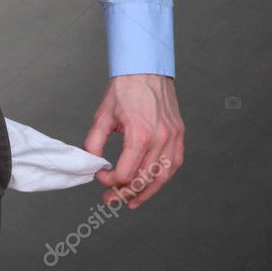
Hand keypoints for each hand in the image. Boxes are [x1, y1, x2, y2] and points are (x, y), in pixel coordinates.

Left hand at [85, 74, 183, 209]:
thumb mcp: (102, 117)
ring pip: (163, 176)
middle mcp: (160, 139)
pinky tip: (151, 183)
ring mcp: (173, 137)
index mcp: (139, 135)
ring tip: (133, 202)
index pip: (125, 173)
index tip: (100, 176)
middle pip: (144, 179)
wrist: (144, 69)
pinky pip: (174, 163)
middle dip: (125, 193)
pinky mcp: (179, 133)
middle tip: (110, 200)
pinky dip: (162, 177)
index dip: (109, 181)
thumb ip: (94, 143)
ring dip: (147, 192)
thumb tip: (92, 162)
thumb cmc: (124, 89)